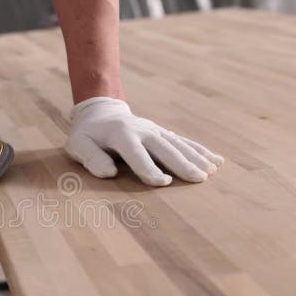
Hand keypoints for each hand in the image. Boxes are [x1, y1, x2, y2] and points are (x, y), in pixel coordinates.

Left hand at [65, 97, 223, 185]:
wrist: (99, 111)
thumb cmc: (86, 135)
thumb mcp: (77, 145)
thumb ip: (91, 158)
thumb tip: (108, 173)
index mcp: (121, 134)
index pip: (137, 153)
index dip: (149, 169)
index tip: (163, 183)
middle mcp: (142, 130)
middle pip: (164, 148)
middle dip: (182, 164)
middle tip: (199, 179)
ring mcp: (154, 130)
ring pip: (178, 144)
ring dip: (196, 158)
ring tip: (211, 172)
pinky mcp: (162, 133)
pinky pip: (183, 141)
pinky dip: (200, 151)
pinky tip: (217, 160)